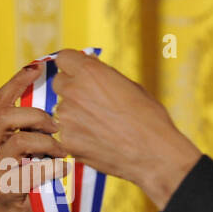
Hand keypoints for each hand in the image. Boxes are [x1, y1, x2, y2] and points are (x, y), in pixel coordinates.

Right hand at [0, 62, 67, 211]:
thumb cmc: (29, 182)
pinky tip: (64, 168)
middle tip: (57, 122)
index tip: (38, 68)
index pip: (0, 100)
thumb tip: (62, 99)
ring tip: (62, 150)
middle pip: (3, 116)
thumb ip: (36, 128)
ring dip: (45, 142)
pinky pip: (27, 173)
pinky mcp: (4, 191)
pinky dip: (50, 168)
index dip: (17, 81)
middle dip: (33, 113)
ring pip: (17, 143)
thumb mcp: (31, 151)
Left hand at [50, 49, 201, 208]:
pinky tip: (96, 141)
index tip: (77, 72)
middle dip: (71, 89)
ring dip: (74, 114)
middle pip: (59, 83)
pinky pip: (65, 133)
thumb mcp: (130, 85)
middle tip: (90, 101)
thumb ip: (104, 75)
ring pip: (62, 110)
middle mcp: (74, 91)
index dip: (72, 66)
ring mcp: (67, 117)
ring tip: (99, 126)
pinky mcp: (67, 140)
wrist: (153, 154)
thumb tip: (91, 66)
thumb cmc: (148, 119)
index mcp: (90, 72)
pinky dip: (76, 136)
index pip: (64, 58)